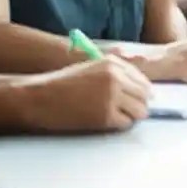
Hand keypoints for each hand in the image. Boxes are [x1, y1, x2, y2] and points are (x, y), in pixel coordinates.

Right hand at [19, 56, 151, 132]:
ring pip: (140, 110)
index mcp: (112, 63)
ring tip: (118, 116)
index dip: (142, 91)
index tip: (137, 98)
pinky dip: (120, 124)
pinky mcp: (105, 116)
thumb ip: (115, 73)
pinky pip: (126, 123)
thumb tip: (140, 88)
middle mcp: (115, 78)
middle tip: (129, 110)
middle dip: (139, 104)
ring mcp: (111, 97)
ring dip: (132, 115)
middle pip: (145, 95)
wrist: (41, 97)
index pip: (142, 79)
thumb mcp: (92, 68)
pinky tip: (108, 121)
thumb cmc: (63, 83)